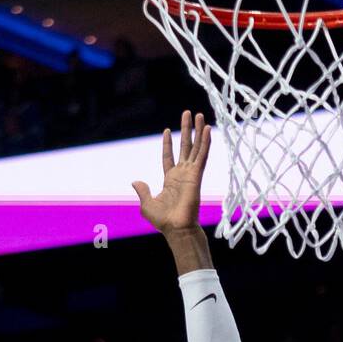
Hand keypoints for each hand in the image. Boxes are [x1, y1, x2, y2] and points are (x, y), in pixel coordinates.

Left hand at [132, 111, 210, 234]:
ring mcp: (191, 173)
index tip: (166, 130)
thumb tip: (135, 181)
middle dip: (187, 130)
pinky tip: (207, 129)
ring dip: (198, 131)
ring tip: (199, 115)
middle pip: (185, 147)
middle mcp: (182, 174)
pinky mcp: (197, 175)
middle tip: (188, 113)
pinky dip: (205, 142)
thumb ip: (142, 191)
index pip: (169, 157)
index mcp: (170, 179)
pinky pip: (202, 155)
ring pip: (196, 147)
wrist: (176, 228)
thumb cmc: (163, 220)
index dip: (168, 144)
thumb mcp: (147, 204)